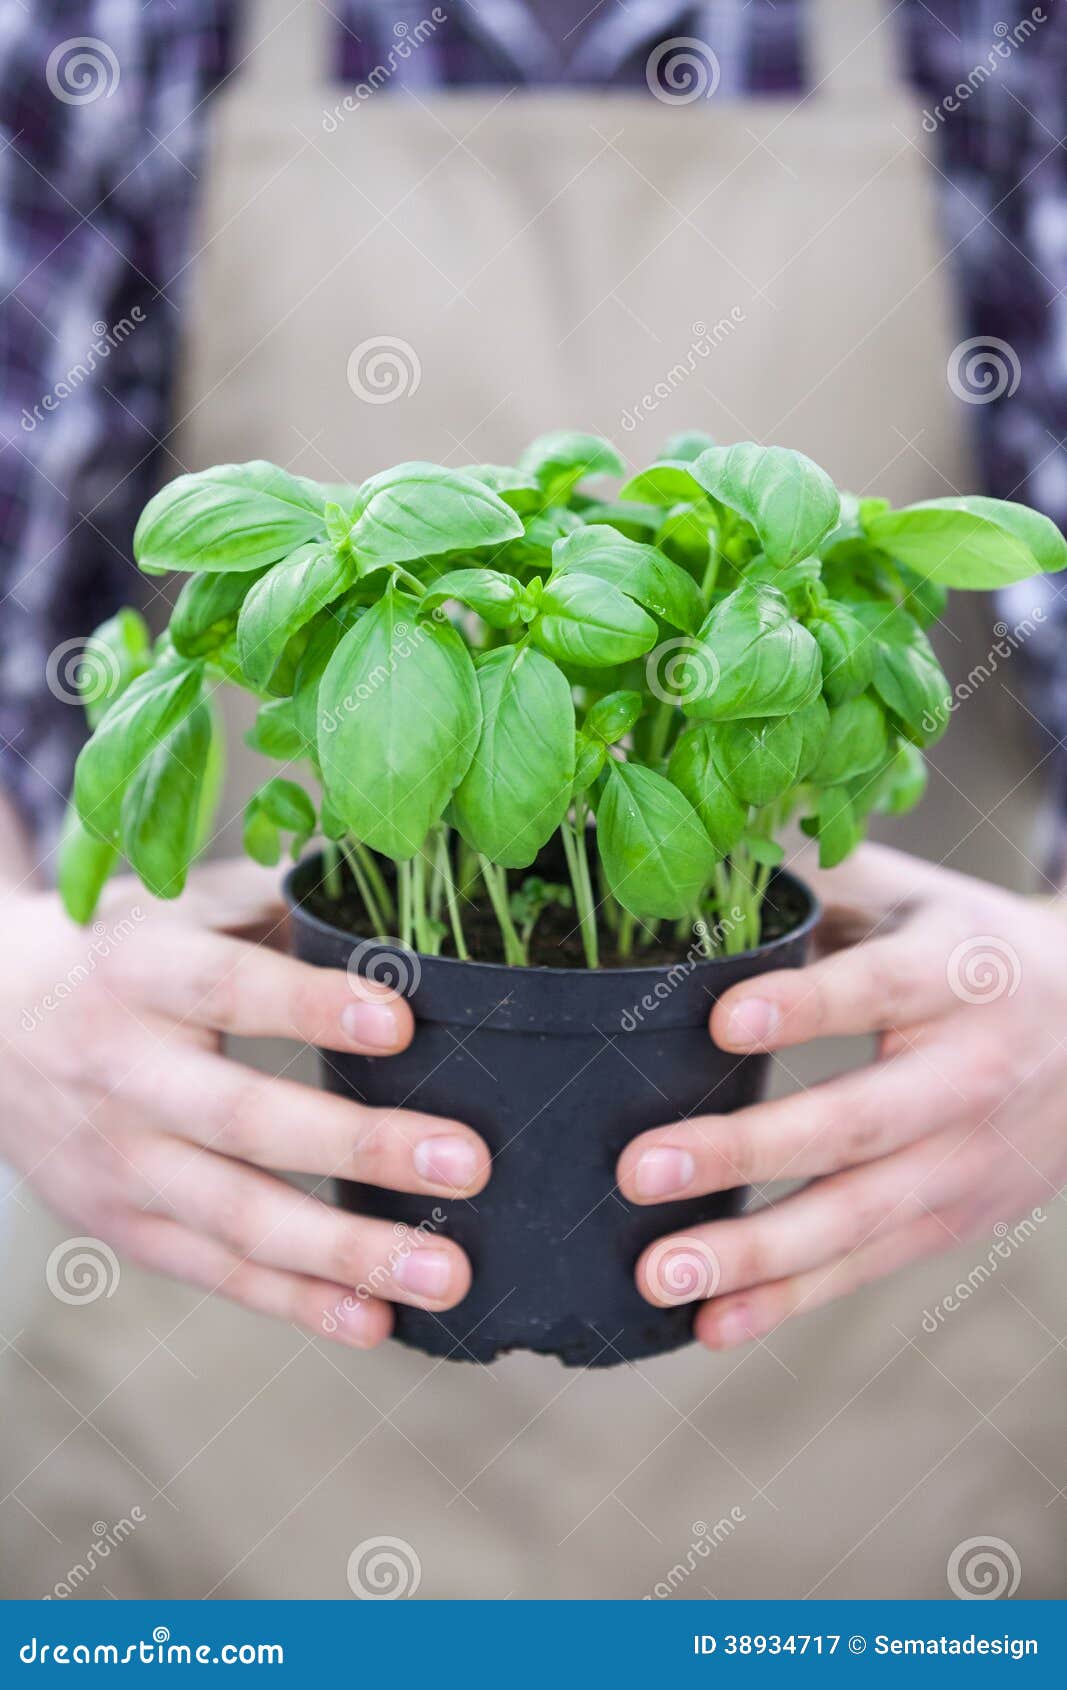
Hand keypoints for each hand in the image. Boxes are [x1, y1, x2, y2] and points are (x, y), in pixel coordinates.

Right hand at [1, 859, 488, 1347]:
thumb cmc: (117, 955)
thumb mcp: (176, 907)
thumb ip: (275, 903)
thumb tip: (395, 905)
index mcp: (143, 973)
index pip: (229, 988)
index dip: (311, 1008)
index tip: (400, 1023)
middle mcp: (125, 1071)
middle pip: (245, 1118)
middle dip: (361, 1146)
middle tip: (468, 1163)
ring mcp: (121, 1161)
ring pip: (236, 1217)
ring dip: (347, 1252)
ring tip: (447, 1273)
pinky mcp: (121, 1226)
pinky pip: (215, 1272)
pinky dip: (296, 1302)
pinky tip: (375, 1320)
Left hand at [617, 843, 1066, 1348]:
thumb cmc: (971, 950)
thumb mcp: (915, 896)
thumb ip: (819, 881)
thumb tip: (700, 850)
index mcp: (955, 973)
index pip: (876, 988)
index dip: (804, 1006)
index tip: (721, 1017)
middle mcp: (968, 1073)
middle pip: (858, 1122)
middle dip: (747, 1152)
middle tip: (640, 1169)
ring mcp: (964, 1160)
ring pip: (858, 1216)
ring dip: (754, 1254)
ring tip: (659, 1272)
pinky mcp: (953, 1220)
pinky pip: (866, 1267)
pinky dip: (789, 1301)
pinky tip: (712, 1324)